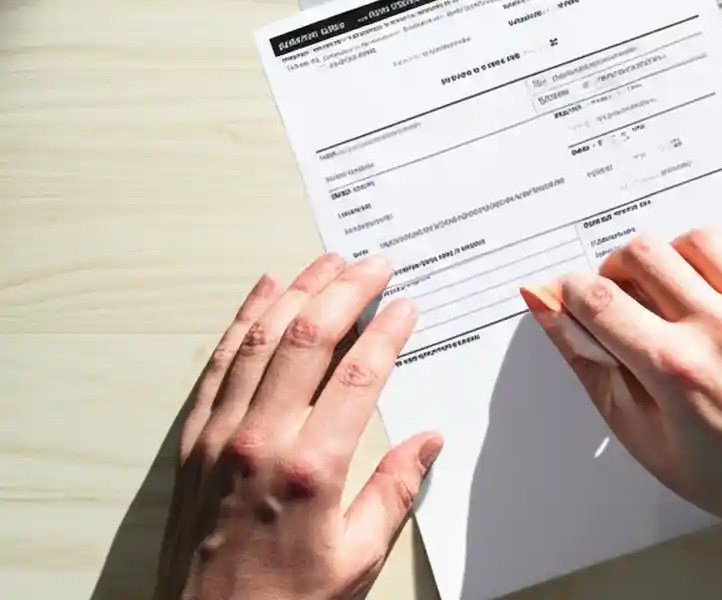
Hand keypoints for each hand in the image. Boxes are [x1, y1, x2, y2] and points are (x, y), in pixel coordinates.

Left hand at [156, 254, 442, 599]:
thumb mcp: (357, 558)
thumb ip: (394, 491)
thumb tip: (428, 442)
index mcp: (310, 468)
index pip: (359, 374)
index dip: (387, 331)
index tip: (407, 306)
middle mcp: (260, 440)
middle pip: (307, 339)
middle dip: (346, 291)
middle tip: (375, 265)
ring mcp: (220, 435)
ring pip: (261, 339)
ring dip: (296, 290)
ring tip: (328, 262)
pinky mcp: (194, 441)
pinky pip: (220, 363)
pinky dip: (242, 319)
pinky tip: (263, 291)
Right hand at [521, 229, 721, 599]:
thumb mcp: (648, 442)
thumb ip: (596, 373)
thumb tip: (555, 318)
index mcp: (675, 369)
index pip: (598, 298)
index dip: (569, 291)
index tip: (567, 295)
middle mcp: (720, 329)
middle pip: (643, 253)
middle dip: (616, 268)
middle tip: (621, 296)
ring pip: (696, 238)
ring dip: (671, 255)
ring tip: (672, 289)